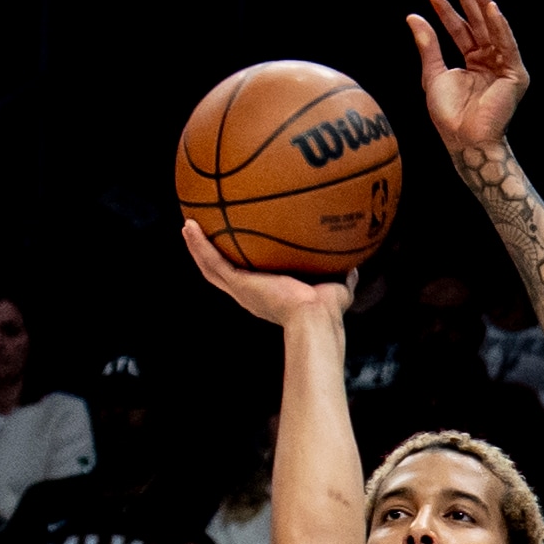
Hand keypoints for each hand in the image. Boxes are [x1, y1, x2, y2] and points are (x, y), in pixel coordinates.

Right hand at [182, 217, 355, 332]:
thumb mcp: (339, 284)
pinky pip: (212, 261)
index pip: (249, 276)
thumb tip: (356, 261)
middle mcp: (249, 293)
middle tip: (204, 234)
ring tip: (187, 226)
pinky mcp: (236, 283)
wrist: (315, 317)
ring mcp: (240, 289)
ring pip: (211, 266)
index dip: (240, 263)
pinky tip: (190, 226)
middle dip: (212, 253)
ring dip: (197, 246)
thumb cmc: (328, 310)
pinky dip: (199, 244)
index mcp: (267, 294)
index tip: (237, 248)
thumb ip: (344, 272)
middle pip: (223, 271)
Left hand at [407, 0, 527, 159]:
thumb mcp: (433, 75)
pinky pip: (508, 44)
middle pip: (477, 23)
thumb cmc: (448, 115)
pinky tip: (490, 8)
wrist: (463, 140)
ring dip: (482, 4)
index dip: (446, 11)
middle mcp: (490, 60)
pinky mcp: (515, 73)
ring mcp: (504, 65)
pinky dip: (499, 26)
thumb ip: (428, 45)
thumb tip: (413, 16)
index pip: (459, 30)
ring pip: (492, 28)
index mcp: (473, 62)